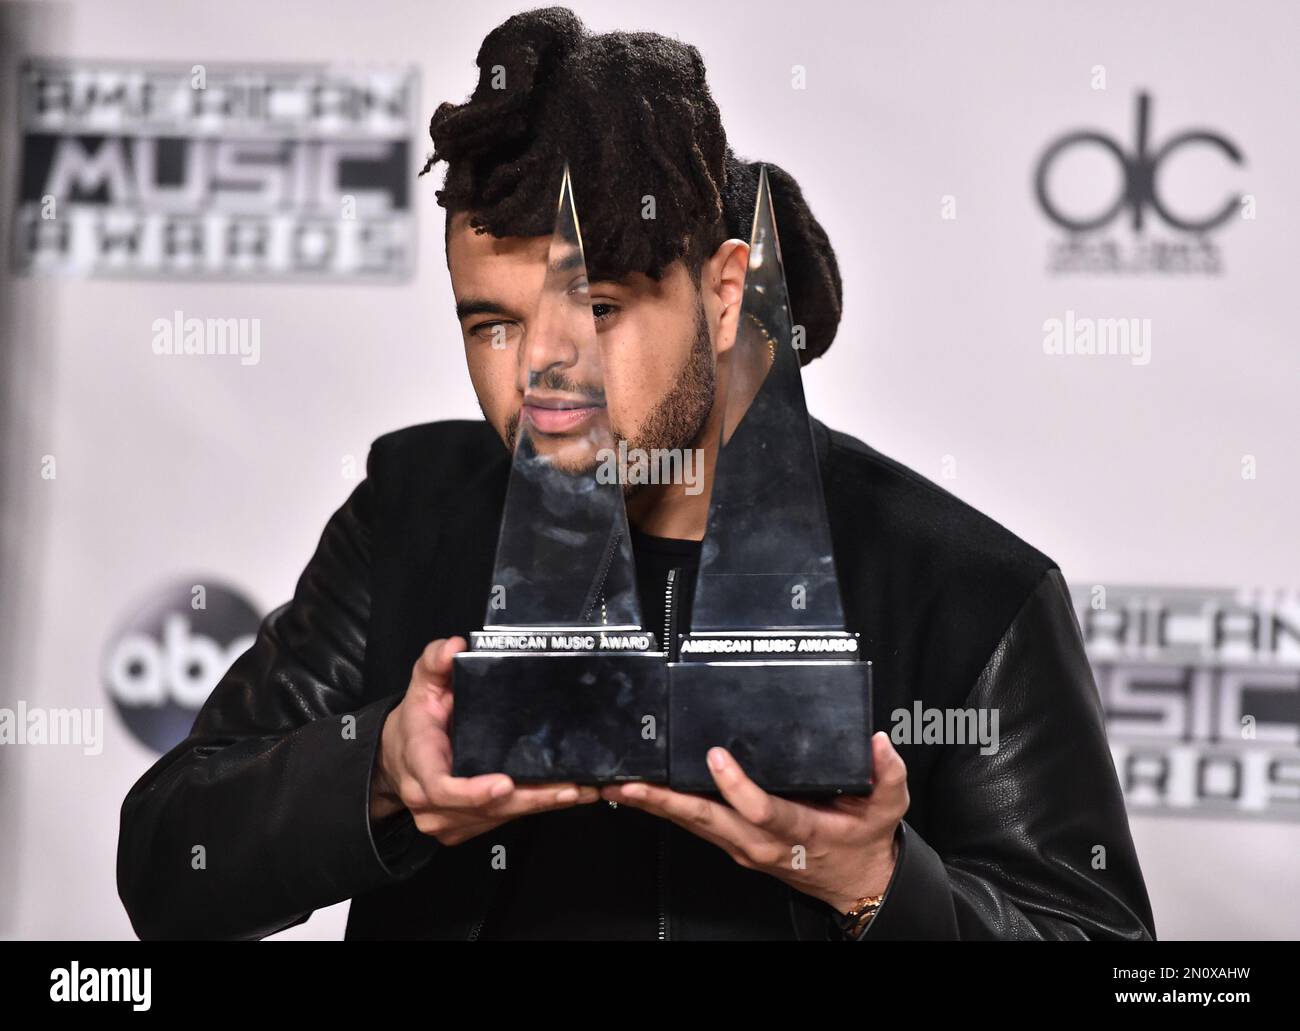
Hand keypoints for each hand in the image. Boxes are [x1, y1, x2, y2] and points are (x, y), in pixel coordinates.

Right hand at [371, 636, 598, 842]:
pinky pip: (498, 821)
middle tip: (569, 788)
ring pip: (496, 818)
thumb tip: (454, 647)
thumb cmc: (417, 721)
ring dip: (538, 807)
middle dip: (528, 799)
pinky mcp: (461, 828)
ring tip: (580, 792)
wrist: (397, 757)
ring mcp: (444, 819)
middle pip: (482, 808)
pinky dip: (531, 810)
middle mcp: (428, 800)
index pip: (442, 786)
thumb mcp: (422, 684)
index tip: (505, 784)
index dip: (473, 791)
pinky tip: (563, 797)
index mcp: (419, 762)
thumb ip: (436, 661)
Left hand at [600, 732, 906, 913]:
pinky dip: (665, 808)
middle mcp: (761, 842)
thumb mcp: (888, 808)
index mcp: (796, 829)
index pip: (760, 810)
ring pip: (692, 824)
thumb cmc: (864, 841)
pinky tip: (642, 792)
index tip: (716, 756)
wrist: (855, 882)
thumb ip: (888, 775)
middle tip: (631, 782)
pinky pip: (694, 824)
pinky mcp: (733, 843)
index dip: (735, 785)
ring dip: (655, 804)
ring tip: (621, 783)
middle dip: (665, 800)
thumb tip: (879, 743)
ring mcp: (742, 846)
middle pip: (706, 820)